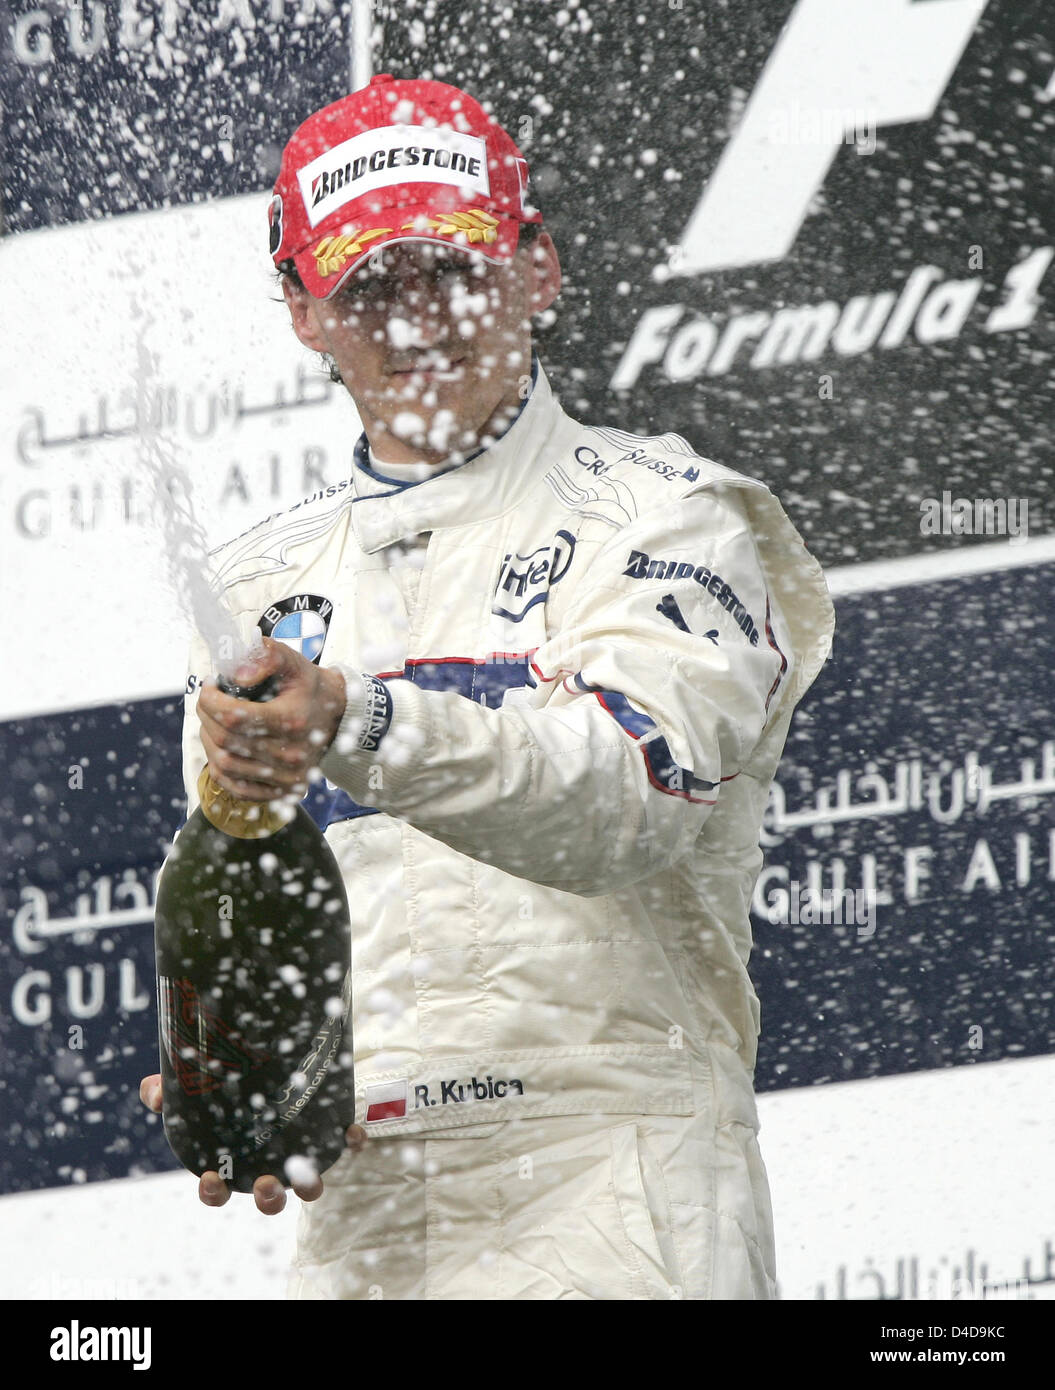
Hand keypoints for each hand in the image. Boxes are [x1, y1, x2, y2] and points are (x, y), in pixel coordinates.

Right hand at [139, 1074, 367, 1214]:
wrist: (275, 1061)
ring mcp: (299, 1155)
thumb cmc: (228, 1088)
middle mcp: (267, 1165)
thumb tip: (152, 1090)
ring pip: (306, 1185)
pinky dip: (349, 1142)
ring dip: (308, 1185)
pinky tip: (350, 1131)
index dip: (213, 1192)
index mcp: (233, 1161)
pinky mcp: (328, 1135)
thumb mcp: (196, 1086)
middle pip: (268, 1198)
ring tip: (309, 1174)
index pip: (219, 1190)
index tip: (210, 1178)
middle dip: (268, 1198)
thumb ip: (169, 1089)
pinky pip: (343, 1146)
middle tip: (266, 1183)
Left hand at [198, 637, 347, 802]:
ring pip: (224, 765)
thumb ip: (265, 657)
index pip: (233, 716)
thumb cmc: (309, 688)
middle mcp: (291, 755)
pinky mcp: (283, 791)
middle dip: (206, 716)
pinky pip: (235, 787)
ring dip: (209, 741)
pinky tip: (224, 748)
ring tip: (214, 723)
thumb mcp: (293, 661)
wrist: (339, 717)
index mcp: (292, 720)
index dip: (210, 700)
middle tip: (209, 701)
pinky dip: (220, 768)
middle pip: (225, 741)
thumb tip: (235, 676)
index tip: (210, 686)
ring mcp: (287, 777)